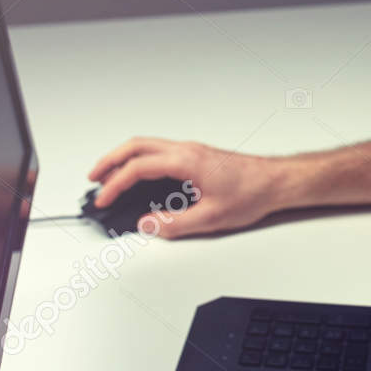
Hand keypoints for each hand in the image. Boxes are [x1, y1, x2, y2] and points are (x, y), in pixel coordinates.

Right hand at [86, 137, 282, 238]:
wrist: (276, 181)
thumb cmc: (252, 192)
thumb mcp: (211, 217)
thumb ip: (174, 224)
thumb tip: (147, 225)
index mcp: (185, 160)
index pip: (138, 168)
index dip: (115, 184)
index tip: (104, 199)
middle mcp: (185, 150)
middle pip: (136, 146)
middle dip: (110, 161)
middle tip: (94, 178)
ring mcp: (191, 150)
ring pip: (147, 146)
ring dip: (125, 159)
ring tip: (110, 178)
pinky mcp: (196, 156)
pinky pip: (160, 152)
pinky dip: (141, 161)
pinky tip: (140, 177)